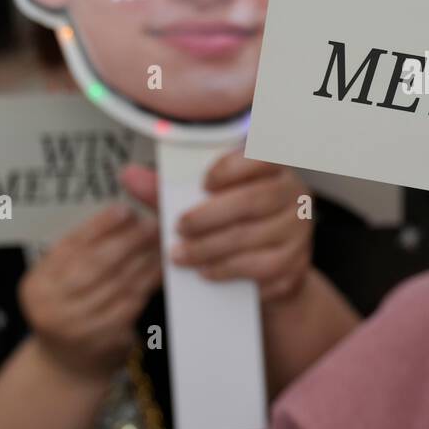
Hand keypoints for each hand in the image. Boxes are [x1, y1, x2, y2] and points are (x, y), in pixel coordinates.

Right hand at [19, 204, 161, 378]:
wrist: (66, 364)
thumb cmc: (69, 309)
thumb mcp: (59, 281)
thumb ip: (80, 253)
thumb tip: (122, 215)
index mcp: (37, 284)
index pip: (70, 246)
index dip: (100, 226)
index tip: (124, 210)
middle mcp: (51, 306)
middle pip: (95, 264)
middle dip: (127, 240)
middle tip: (151, 223)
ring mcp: (77, 326)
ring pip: (119, 283)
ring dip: (144, 259)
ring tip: (160, 241)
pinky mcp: (104, 339)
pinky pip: (132, 303)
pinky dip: (148, 283)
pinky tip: (159, 268)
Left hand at [120, 152, 312, 301]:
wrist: (267, 272)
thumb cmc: (231, 225)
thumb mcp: (201, 203)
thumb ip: (168, 189)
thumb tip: (129, 175)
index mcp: (273, 170)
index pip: (262, 156)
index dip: (234, 167)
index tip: (204, 183)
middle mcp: (294, 196)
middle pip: (255, 200)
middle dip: (211, 215)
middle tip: (180, 227)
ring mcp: (299, 232)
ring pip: (255, 237)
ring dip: (212, 248)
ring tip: (181, 256)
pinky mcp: (296, 265)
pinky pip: (263, 268)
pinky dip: (230, 270)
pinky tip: (206, 272)